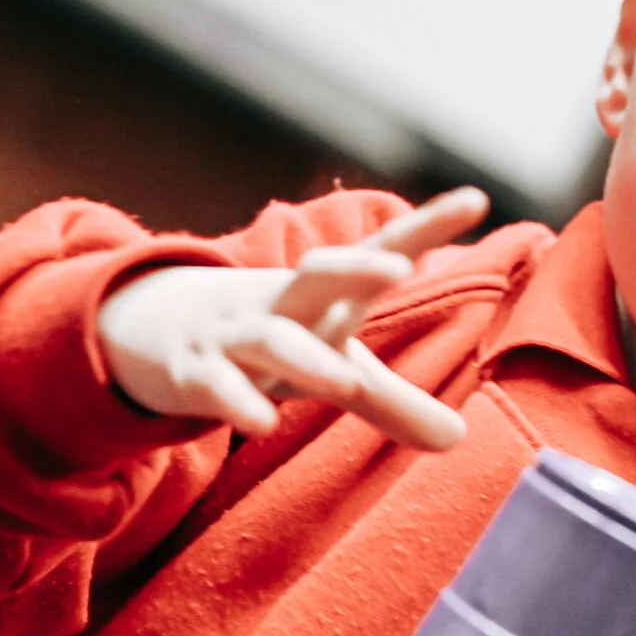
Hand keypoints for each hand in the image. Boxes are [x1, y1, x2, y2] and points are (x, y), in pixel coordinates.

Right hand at [95, 189, 486, 445]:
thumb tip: (458, 438)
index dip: (427, 227)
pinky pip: (216, 384)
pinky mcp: (195, 372)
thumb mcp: (334, 368)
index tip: (477, 197)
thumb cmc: (273, 346)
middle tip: (400, 268)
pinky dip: (238, 401)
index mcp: (327, 296)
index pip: (381, 252)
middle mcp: (285, 305)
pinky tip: (263, 423)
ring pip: (269, 337)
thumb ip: (394, 402)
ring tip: (346, 382)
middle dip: (357, 269)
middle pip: (319, 275)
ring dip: (305, 357)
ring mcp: (236, 335)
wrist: (158, 332)